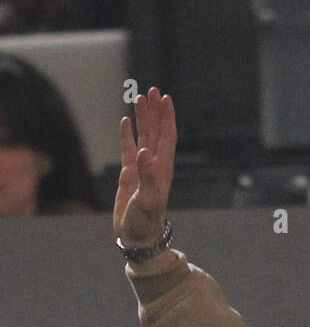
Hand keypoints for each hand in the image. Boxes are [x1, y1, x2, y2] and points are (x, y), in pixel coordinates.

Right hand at [114, 88, 176, 247]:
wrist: (137, 236)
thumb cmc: (145, 221)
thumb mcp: (147, 199)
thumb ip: (146, 176)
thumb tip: (144, 152)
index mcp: (162, 169)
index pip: (166, 137)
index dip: (166, 117)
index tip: (165, 98)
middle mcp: (154, 165)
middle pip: (156, 132)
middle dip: (155, 111)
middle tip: (152, 90)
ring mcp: (142, 169)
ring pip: (143, 137)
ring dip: (142, 119)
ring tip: (139, 98)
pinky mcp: (129, 175)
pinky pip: (128, 149)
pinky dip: (127, 135)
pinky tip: (125, 121)